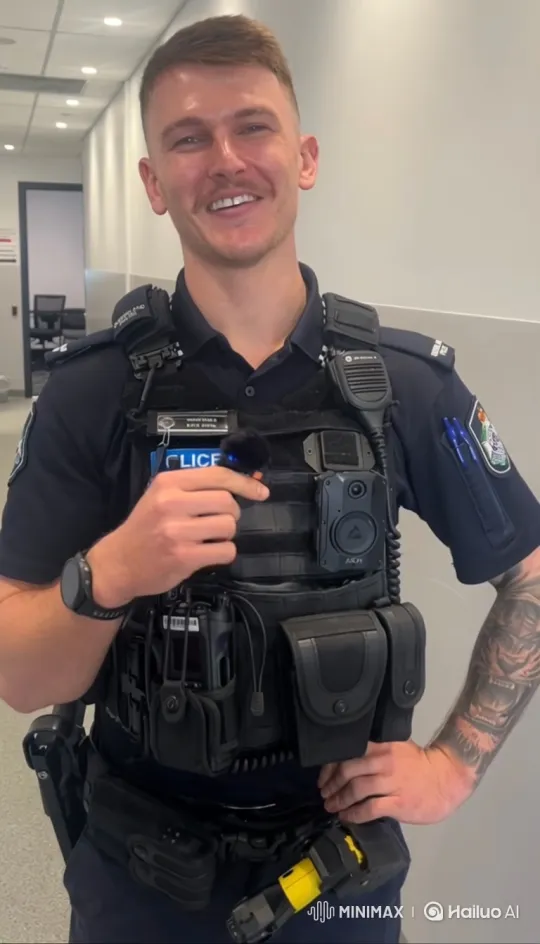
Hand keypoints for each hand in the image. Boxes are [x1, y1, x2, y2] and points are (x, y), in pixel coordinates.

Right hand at [88, 467, 268, 605]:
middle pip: (227, 502)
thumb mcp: (161, 496)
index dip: (245, 483)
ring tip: (208, 538)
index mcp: (168, 483)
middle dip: (231, 514)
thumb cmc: (144, 528)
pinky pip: (225, 551)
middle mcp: (172, 503)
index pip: (218, 475)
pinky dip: (223, 553)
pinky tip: (207, 552)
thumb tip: (247, 483)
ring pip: (229, 526)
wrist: (117, 563)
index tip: (261, 490)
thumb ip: (197, 488)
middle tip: (217, 522)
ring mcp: (177, 531)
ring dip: (226, 534)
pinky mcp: (184, 556)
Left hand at [318, 741, 475, 825]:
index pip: (347, 753)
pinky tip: (346, 816)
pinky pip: (369, 809)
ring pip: (356, 790)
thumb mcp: (395, 748)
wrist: (446, 779)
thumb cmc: (418, 764)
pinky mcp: (398, 803)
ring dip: (339, 800)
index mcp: (381, 746)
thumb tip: (344, 762)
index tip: (323, 778)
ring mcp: (391, 783)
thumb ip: (372, 752)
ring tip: (331, 806)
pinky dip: (353, 814)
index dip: (330, 768)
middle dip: (331, 785)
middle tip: (324, 794)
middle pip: (348, 772)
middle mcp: (384, 762)